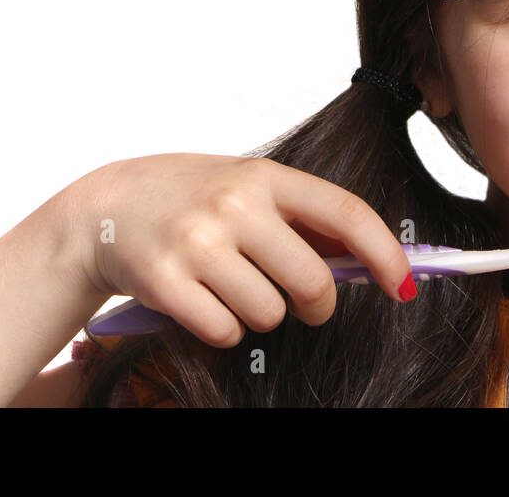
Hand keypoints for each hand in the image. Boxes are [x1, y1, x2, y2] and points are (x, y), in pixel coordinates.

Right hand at [63, 153, 414, 346]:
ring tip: (228, 284)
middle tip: (299, 300)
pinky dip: (221, 328)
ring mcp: (198, 244)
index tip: (404, 285)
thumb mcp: (247, 187)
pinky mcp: (166, 283)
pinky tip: (200, 299)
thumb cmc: (189, 197)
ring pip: (270, 315)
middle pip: (314, 283)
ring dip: (258, 314)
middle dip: (315, 304)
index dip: (385, 254)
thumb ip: (302, 219)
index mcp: (264, 177)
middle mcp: (235, 206)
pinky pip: (225, 332)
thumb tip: (370, 259)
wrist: (104, 208)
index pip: (346, 214)